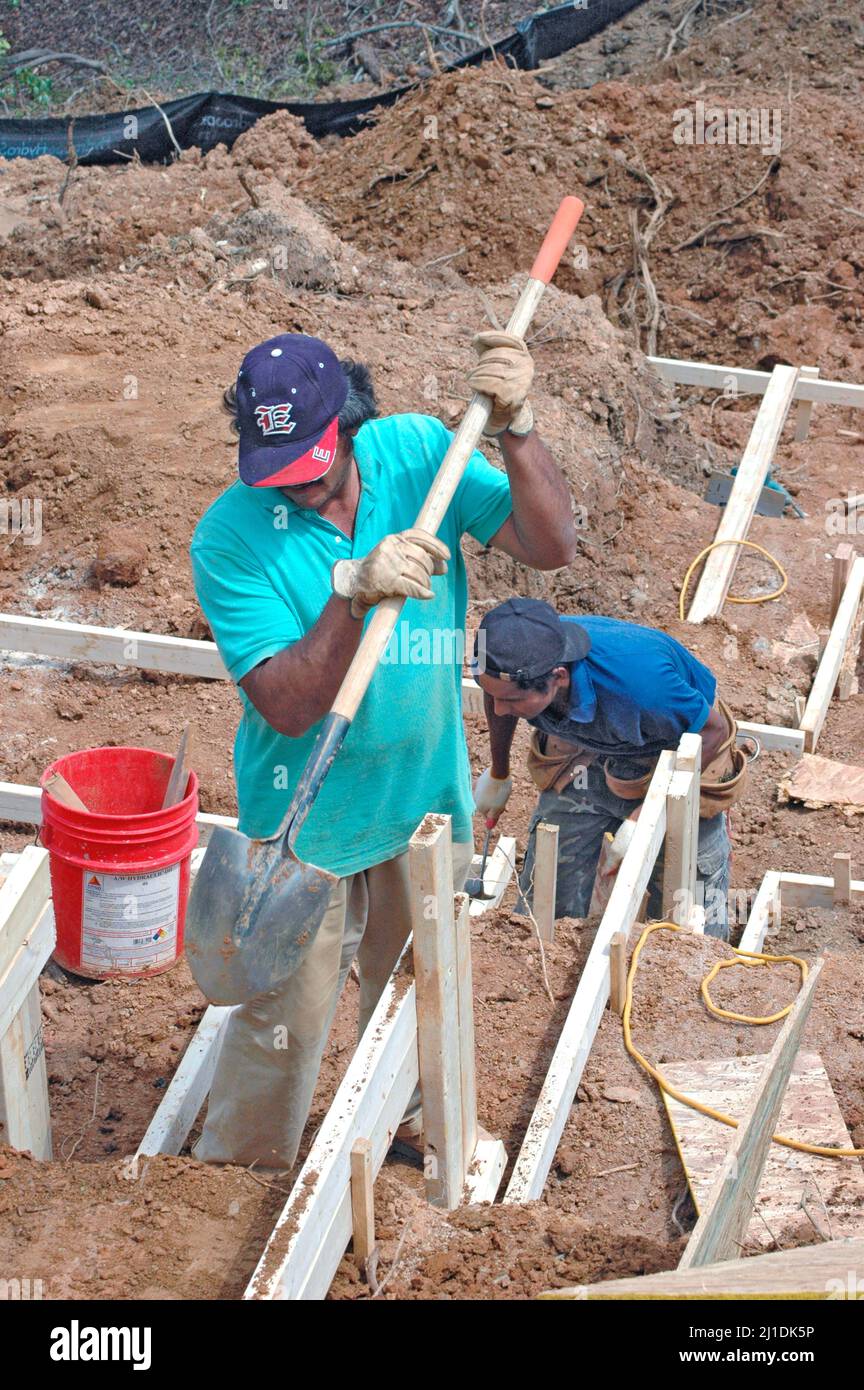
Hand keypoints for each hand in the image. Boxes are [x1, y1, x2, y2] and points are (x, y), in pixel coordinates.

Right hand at [331, 528, 448, 618]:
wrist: (353, 582)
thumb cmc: (379, 570)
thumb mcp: (396, 558)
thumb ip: (418, 559)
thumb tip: (444, 567)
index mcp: (393, 539)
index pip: (419, 536)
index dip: (436, 545)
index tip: (446, 556)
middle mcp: (390, 548)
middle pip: (422, 557)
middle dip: (430, 569)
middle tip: (429, 579)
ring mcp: (388, 564)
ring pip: (419, 573)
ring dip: (426, 583)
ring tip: (425, 588)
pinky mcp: (387, 581)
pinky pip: (412, 587)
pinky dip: (423, 592)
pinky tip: (427, 595)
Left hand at [466, 331, 534, 437]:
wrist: (504, 418)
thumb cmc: (497, 389)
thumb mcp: (496, 367)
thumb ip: (489, 351)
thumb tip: (477, 338)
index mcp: (524, 357)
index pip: (512, 341)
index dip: (494, 337)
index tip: (477, 338)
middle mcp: (526, 366)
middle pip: (496, 355)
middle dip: (480, 363)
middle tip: (473, 374)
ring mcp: (521, 380)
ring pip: (490, 369)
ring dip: (475, 375)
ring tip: (472, 380)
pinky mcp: (512, 393)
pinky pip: (488, 382)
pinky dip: (477, 383)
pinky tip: (475, 386)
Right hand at [473, 767, 511, 824]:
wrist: (498, 772)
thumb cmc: (500, 791)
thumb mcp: (499, 807)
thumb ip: (493, 818)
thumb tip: (489, 828)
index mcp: (480, 807)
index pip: (488, 815)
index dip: (497, 812)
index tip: (503, 806)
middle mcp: (475, 800)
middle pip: (487, 806)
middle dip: (495, 804)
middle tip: (502, 798)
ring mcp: (476, 790)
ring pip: (486, 798)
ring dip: (493, 796)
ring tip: (500, 790)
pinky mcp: (479, 782)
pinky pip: (484, 788)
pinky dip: (489, 788)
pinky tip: (494, 784)